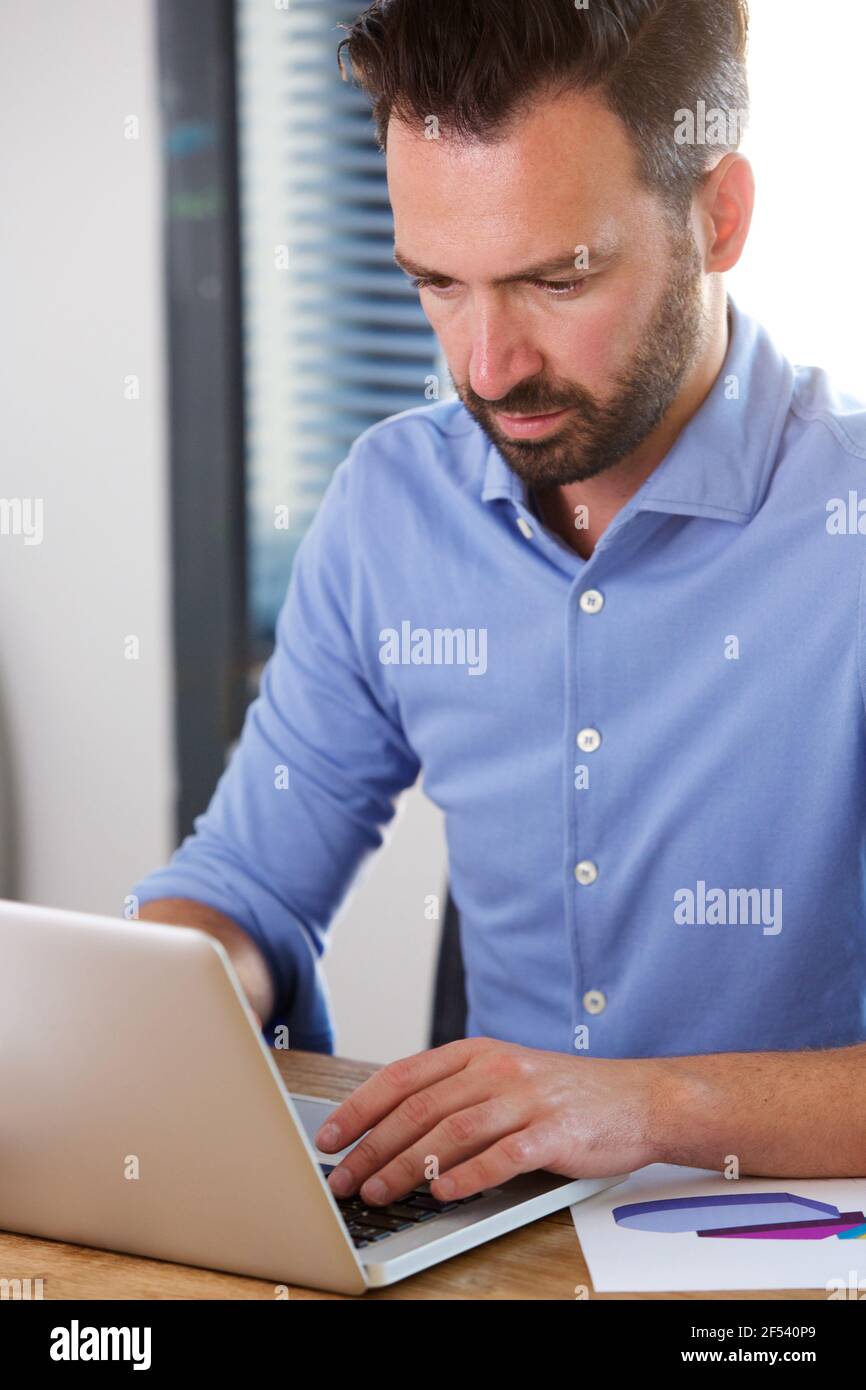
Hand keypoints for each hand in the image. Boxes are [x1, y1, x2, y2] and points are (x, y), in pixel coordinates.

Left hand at [314, 1037, 670, 1205]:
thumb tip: (388, 1128)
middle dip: (371, 1147)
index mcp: (476, 1052)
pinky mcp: (554, 1133)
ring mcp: (526, 1099)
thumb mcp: (503, 1075)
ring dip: (406, 1166)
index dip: (359, 1108)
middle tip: (343, 1179)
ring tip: (378, 1191)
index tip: (329, 1137)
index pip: (402, 1077)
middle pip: (419, 1109)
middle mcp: (497, 1069)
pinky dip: (467, 1176)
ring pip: (451, 1133)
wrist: (638, 1099)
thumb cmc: (562, 1094)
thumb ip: (454, 1092)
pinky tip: (442, 1194)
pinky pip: (502, 1156)